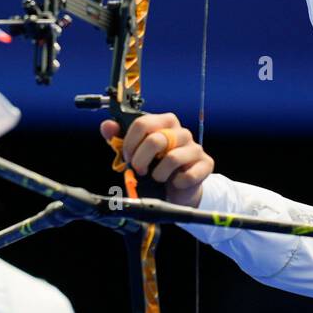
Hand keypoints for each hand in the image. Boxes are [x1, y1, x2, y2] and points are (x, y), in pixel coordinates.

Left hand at [99, 113, 213, 208]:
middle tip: (139, 170)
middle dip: (141, 159)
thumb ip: (118, 139)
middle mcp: (181, 132)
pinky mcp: (206, 164)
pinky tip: (175, 182)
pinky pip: (189, 174)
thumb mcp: (134, 153)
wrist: (177, 190)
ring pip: (172, 158)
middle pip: (156, 140)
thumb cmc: (155, 167)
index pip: (143, 123)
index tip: (126, 156)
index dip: (130, 143)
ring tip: (157, 177)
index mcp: (164, 123)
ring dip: (159, 173)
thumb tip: (107, 126)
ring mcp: (195, 148)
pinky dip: (177, 182)